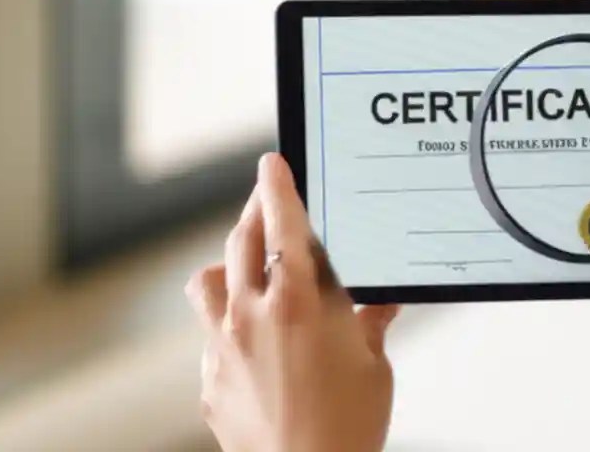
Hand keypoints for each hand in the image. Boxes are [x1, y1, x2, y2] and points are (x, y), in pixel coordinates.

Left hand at [186, 153, 400, 451]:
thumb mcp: (373, 366)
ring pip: (208, 283)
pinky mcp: (210, 381)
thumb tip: (380, 306)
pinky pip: (210, 337)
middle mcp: (252, 317)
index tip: (271, 164)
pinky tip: (252, 340)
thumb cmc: (348, 425)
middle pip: (240, 242)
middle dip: (253, 212)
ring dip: (228, 265)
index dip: (276, 187)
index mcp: (299, 302)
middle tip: (265, 200)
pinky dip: (230, 326)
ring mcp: (223, 349)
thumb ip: (368, 325)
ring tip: (245, 266)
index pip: (283, 225)